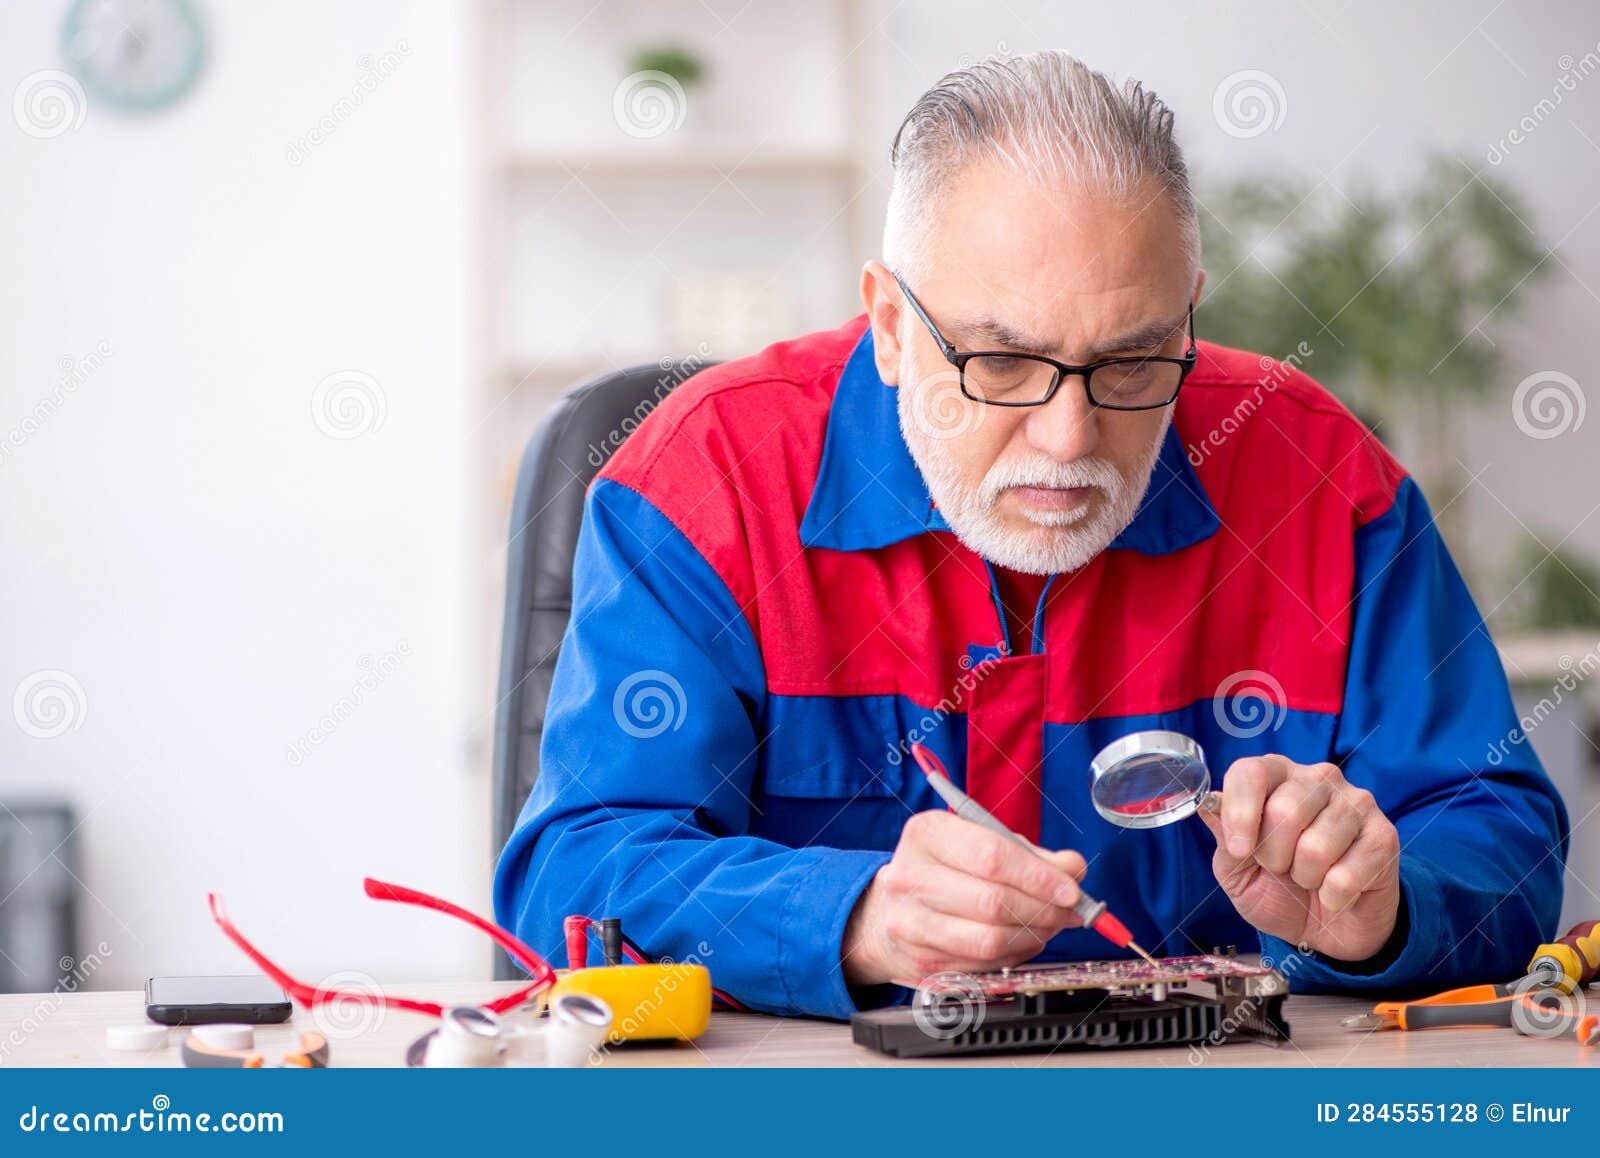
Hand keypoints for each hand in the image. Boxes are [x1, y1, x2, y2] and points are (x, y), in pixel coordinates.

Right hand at [842, 810, 1087, 986]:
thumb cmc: (945, 869)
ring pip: (989, 940)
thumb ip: (1032, 854)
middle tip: (1070, 911)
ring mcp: (910, 923)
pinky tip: (1021, 940)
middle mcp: (910, 877)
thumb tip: (1073, 870)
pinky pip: (982, 964)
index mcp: (927, 834)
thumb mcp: (982, 842)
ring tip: (1049, 925)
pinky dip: (1014, 955)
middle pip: (992, 902)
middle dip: (1044, 911)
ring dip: (1034, 937)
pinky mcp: (920, 961)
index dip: (1039, 877)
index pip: (991, 857)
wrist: (889, 909)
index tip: (1070, 889)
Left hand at [1197, 755, 1401, 962]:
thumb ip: (1224, 835)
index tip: (1238, 850)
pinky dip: (1333, 896)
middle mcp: (1318, 779)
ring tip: (1310, 877)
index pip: (1251, 771)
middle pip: (1284, 810)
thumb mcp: (1236, 869)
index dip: (1240, 813)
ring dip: (1305, 877)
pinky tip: (1337, 892)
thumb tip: (1209, 802)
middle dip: (1273, 855)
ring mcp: (1356, 803)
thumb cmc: (1277, 890)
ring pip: (1316, 846)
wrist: (1326, 931)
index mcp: (1276, 776)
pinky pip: (1346, 875)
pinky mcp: (1384, 836)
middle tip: (1280, 868)